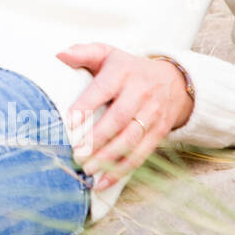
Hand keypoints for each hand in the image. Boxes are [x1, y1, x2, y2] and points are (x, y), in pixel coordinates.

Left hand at [56, 42, 193, 189]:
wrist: (174, 80)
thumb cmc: (127, 69)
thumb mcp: (107, 54)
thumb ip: (83, 53)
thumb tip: (60, 54)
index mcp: (122, 73)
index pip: (102, 90)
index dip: (86, 106)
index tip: (68, 122)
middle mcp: (140, 93)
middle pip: (118, 118)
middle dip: (97, 138)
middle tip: (76, 153)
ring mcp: (152, 114)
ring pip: (131, 139)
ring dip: (108, 157)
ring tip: (87, 168)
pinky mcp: (159, 132)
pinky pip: (141, 154)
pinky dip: (122, 170)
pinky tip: (104, 182)